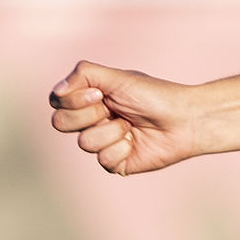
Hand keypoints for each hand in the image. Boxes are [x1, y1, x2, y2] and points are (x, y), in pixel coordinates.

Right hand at [48, 61, 204, 175]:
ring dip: (111, 131)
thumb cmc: (154, 95)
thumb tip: (56, 93)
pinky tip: (135, 143)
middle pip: (61, 124)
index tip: (99, 94)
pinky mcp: (115, 163)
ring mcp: (102, 142)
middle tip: (113, 110)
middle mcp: (91, 120)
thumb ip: (83, 75)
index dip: (74, 100)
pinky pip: (103, 161)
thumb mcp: (116, 77)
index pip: (57, 102)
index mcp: (89, 98)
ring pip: (84, 143)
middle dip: (90, 115)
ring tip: (130, 126)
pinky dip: (121, 149)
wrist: (183, 120)